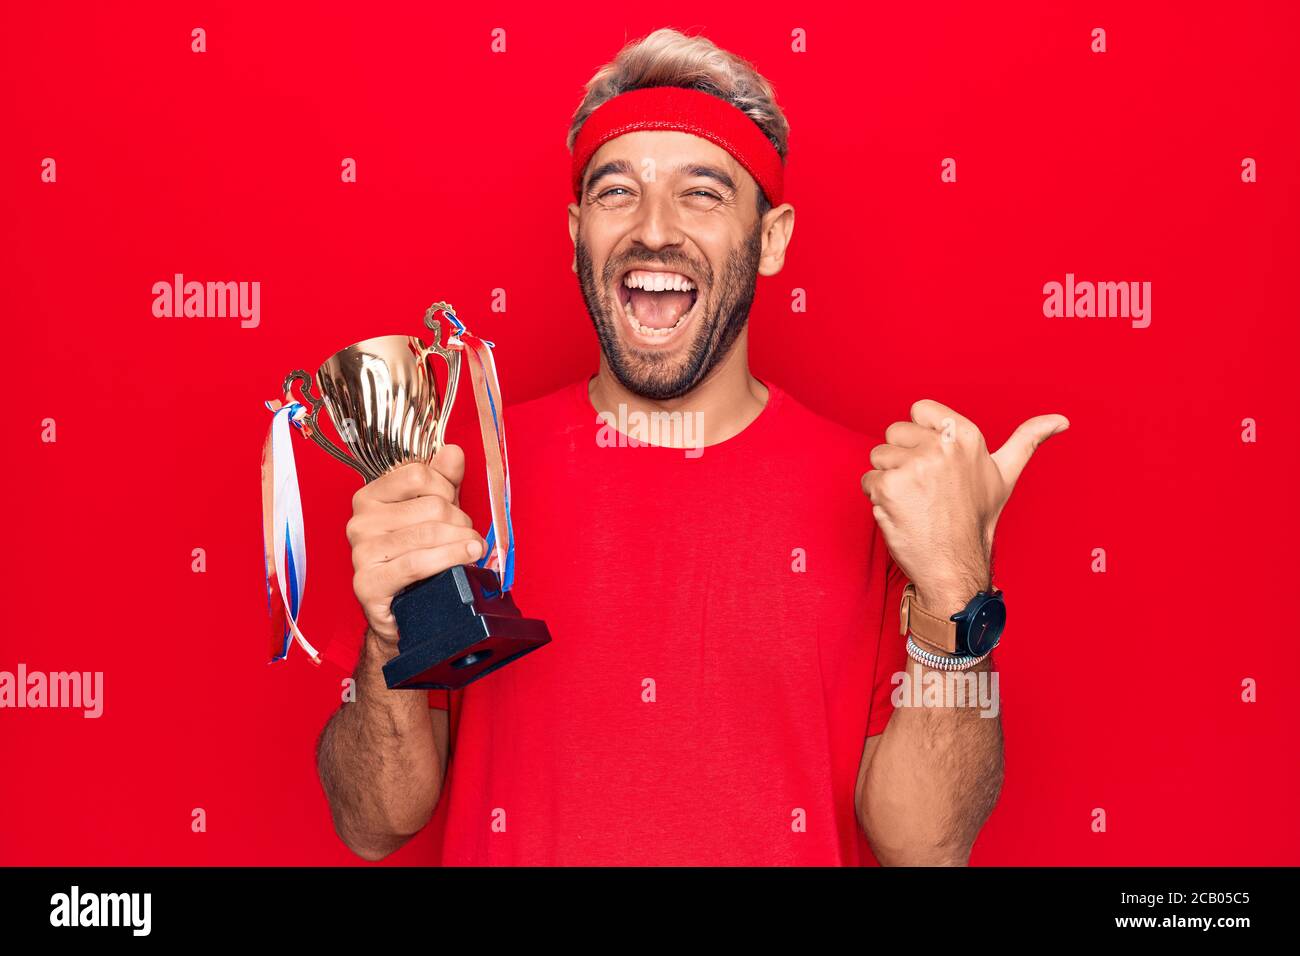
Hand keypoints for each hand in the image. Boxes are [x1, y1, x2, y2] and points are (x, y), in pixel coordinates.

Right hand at [347, 445, 485, 651]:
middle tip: (468, 536)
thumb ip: (443, 480)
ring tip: (473, 549)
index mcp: (370, 497)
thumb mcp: (433, 512)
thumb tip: (452, 451)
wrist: (404, 611)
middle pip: (430, 506)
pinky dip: (448, 560)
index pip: (417, 474)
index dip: (446, 487)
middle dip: (460, 522)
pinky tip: (466, 560)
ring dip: (462, 543)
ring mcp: (360, 553)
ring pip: (428, 534)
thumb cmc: (418, 557)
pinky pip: (416, 564)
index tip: (455, 504)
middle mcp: (359, 522)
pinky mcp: (367, 584)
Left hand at [861, 400, 1068, 614]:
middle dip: (903, 458)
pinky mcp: (889, 486)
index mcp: (968, 435)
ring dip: (889, 479)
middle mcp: (942, 446)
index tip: (935, 462)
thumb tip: (1062, 420)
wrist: (956, 565)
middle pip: (894, 432)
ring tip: (915, 502)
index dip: (920, 435)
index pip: (919, 410)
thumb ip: (1028, 441)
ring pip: (879, 457)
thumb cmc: (976, 519)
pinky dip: (878, 498)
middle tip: (926, 488)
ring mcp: (914, 466)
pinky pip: (868, 480)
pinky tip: (902, 514)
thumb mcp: (1005, 475)